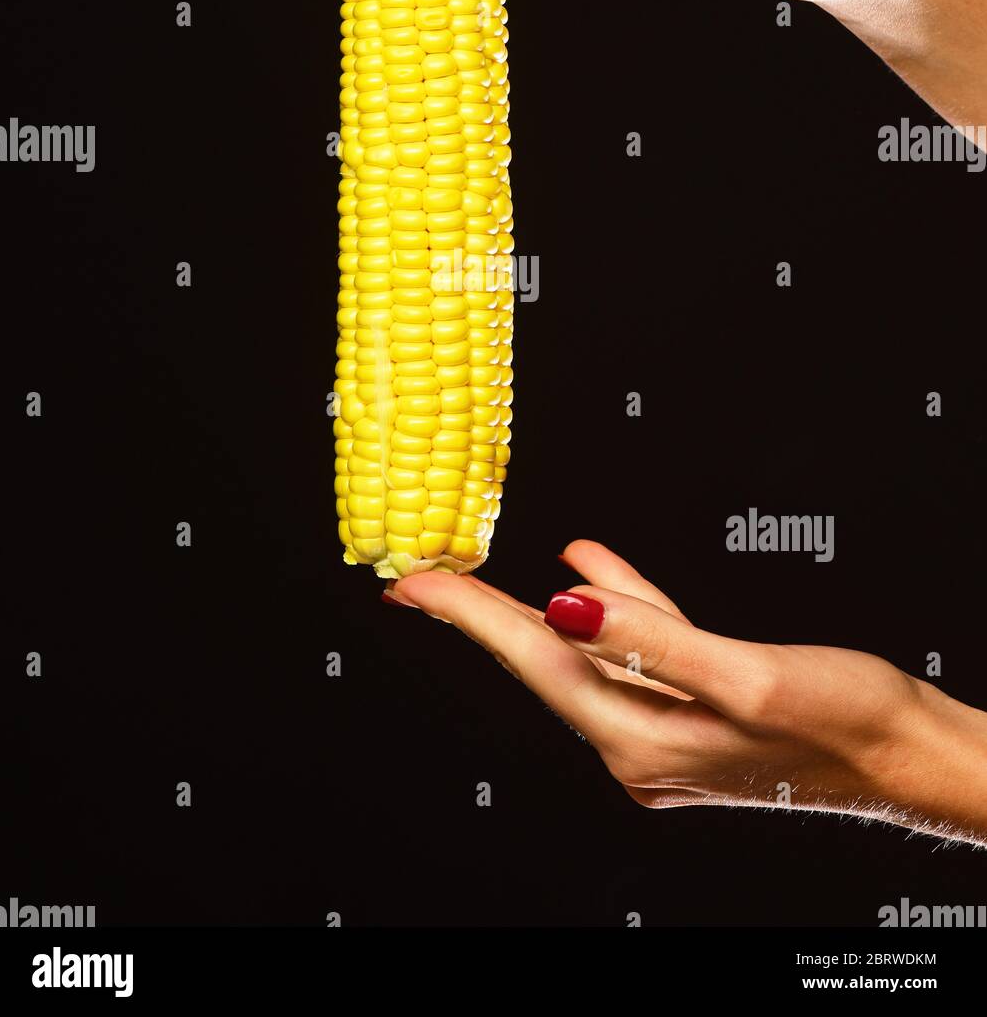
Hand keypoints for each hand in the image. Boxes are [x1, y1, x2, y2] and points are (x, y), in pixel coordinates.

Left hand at [385, 540, 986, 845]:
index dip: (469, 615)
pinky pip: (636, 653)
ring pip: (588, 654)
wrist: (909, 756)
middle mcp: (640, 745)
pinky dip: (616, 609)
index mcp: (641, 740)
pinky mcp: (693, 714)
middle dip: (482, 615)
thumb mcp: (746, 676)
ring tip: (482, 572)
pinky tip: (592, 567)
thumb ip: (650, 640)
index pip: (535, 661)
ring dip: (544, 607)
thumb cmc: (845, 724)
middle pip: (545, 661)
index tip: (414, 582)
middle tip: (421, 575)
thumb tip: (565, 604)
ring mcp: (665, 732)